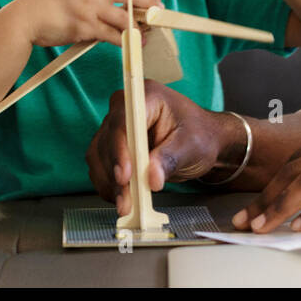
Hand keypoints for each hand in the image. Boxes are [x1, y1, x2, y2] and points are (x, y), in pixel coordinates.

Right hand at [17, 0, 162, 48]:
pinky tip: (130, 45)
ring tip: (144, 37)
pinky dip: (123, 42)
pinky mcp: (85, 28)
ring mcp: (90, 10)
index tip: (154, 2)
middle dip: (148, 7)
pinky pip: (111, 36)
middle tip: (157, 16)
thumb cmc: (48, 7)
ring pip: (124, 20)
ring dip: (138, 30)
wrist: (26, 18)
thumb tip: (112, 8)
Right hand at [86, 81, 233, 215]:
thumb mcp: (192, 145)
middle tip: (127, 201)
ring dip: (109, 182)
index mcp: (147, 97)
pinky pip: (99, 166)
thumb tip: (152, 178)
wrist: (201, 140)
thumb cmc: (199, 135)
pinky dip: (108, 184)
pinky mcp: (111, 145)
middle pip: (108, 141)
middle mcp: (125, 108)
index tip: (125, 176)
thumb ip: (170, 159)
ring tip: (126, 204)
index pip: (123, 122)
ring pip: (99, 155)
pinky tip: (121, 197)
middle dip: (116, 174)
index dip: (120, 150)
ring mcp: (115, 126)